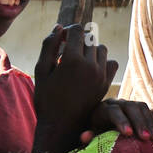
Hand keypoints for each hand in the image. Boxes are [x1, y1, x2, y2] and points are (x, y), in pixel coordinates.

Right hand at [33, 24, 115, 152]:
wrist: (61, 125)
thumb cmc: (46, 97)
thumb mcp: (41, 70)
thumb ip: (49, 45)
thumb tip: (59, 27)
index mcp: (71, 60)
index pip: (77, 30)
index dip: (68, 31)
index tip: (61, 40)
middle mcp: (89, 65)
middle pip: (89, 37)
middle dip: (78, 40)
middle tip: (67, 51)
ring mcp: (101, 74)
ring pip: (101, 48)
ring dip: (90, 49)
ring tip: (78, 59)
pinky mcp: (107, 83)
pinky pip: (111, 62)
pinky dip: (102, 61)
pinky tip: (90, 68)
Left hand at [83, 99, 152, 143]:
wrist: (101, 125)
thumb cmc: (95, 134)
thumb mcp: (90, 136)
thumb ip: (88, 137)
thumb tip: (85, 137)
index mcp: (102, 109)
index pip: (113, 111)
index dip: (121, 121)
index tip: (129, 134)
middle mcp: (117, 103)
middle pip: (131, 107)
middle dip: (139, 122)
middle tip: (145, 138)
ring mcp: (129, 104)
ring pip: (142, 106)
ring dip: (149, 122)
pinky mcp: (139, 109)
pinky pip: (149, 111)